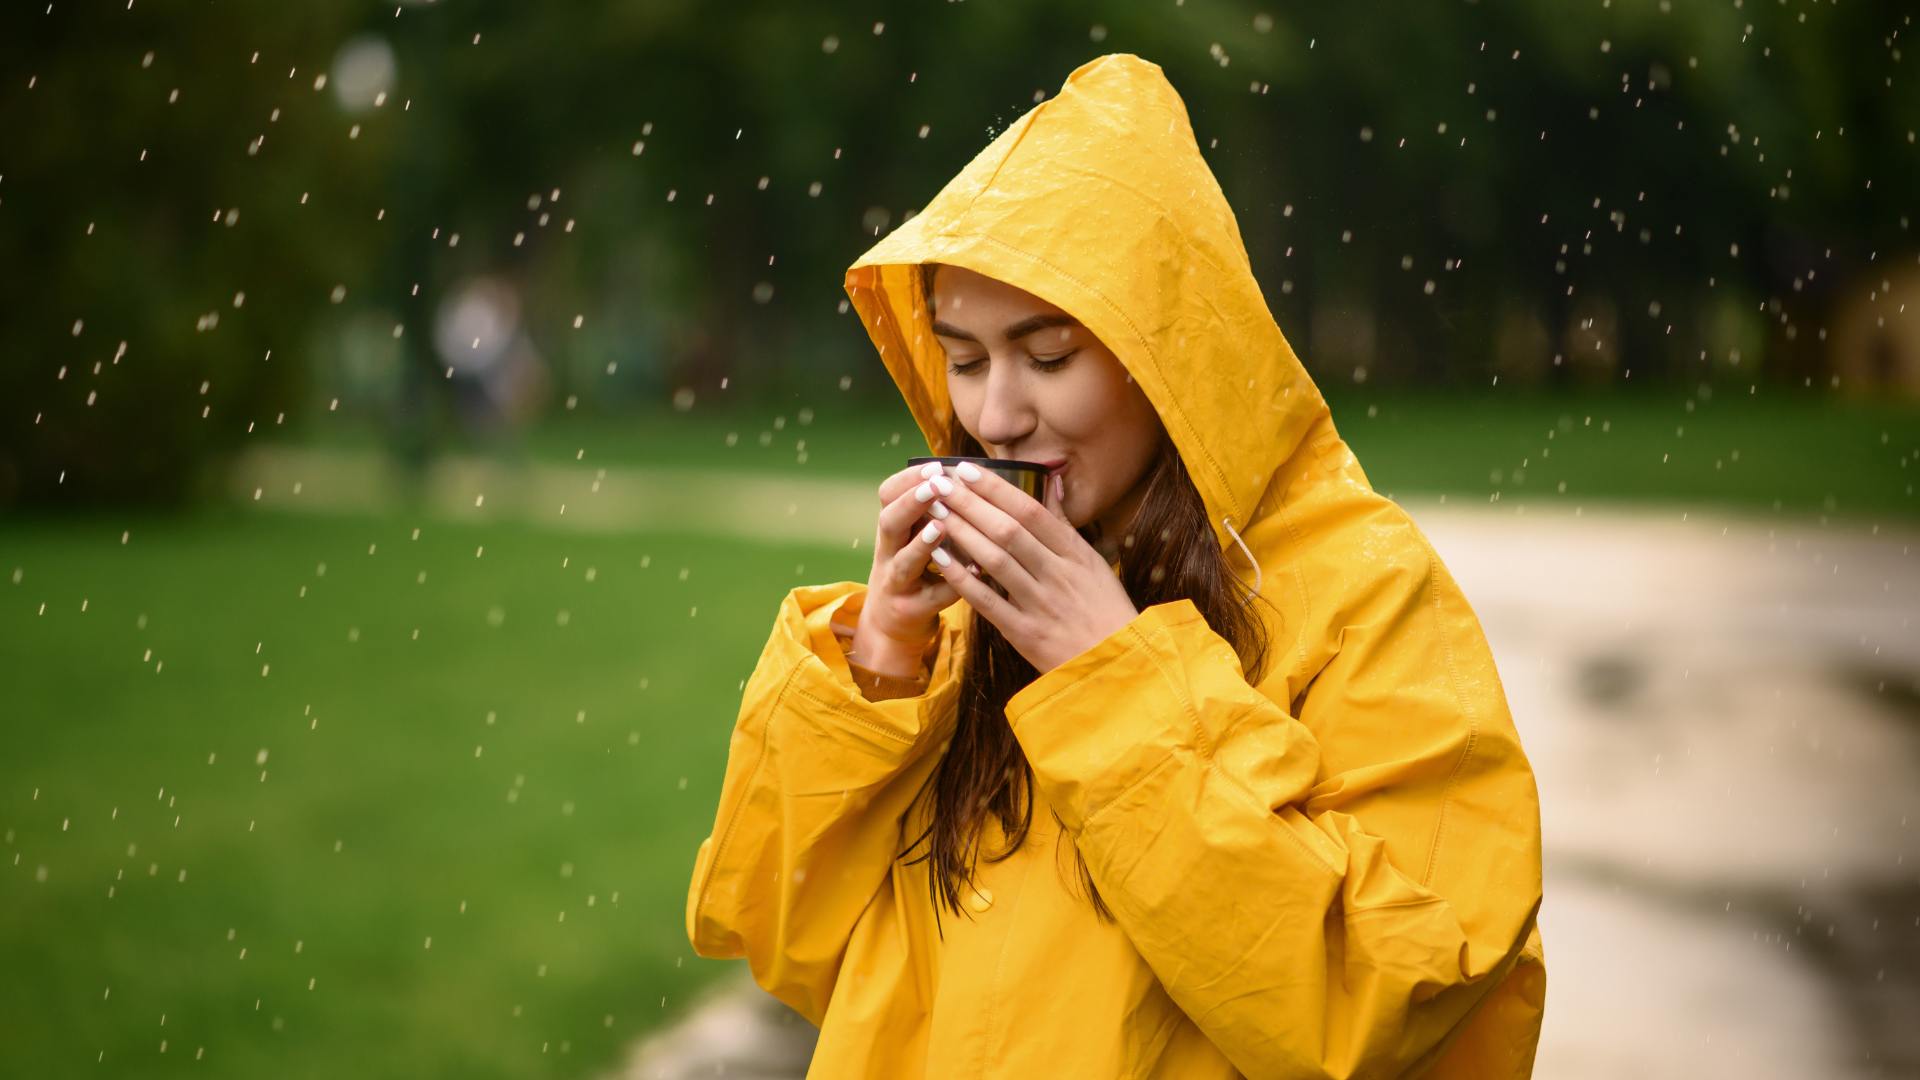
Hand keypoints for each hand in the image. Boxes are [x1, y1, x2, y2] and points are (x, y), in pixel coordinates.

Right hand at [859, 463, 969, 660]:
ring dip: (921, 544)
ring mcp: (896, 584)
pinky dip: (953, 584)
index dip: (909, 479)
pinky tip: (975, 571)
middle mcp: (887, 554)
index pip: (888, 496)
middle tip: (936, 486)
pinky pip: (932, 597)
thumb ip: (932, 512)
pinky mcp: (911, 611)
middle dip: (911, 503)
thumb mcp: (913, 537)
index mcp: (892, 530)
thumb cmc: (914, 571)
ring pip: (903, 563)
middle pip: (889, 523)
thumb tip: (965, 474)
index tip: (937, 466)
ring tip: (941, 528)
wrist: (893, 626)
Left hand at [928, 462, 1139, 674]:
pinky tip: (939, 557)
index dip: (995, 488)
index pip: (1030, 511)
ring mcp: (1040, 604)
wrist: (1115, 663)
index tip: (966, 469)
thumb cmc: (1104, 609)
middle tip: (938, 482)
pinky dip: (962, 578)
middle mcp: (1057, 574)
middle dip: (970, 503)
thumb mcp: (1093, 562)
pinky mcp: (1024, 633)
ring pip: (995, 561)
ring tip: (934, 511)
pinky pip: (987, 601)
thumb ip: (1065, 522)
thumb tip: (1052, 479)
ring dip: (961, 533)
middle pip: (1008, 530)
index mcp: (1075, 553)